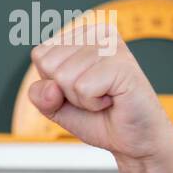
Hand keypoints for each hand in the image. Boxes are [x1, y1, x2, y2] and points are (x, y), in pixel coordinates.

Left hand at [27, 21, 172, 167]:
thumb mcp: (55, 106)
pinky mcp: (122, 64)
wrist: (133, 139)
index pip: (40, 55)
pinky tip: (112, 99)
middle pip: (48, 64)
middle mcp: (99, 33)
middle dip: (65, 91)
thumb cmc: (97, 117)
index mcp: (82, 35)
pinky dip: (92, 103)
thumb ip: (39, 95)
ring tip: (103, 97)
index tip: (79, 88)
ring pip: (63, 76)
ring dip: (80, 98)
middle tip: (93, 95)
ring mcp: (112, 46)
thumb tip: (51, 87)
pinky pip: (82, 88)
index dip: (52, 83)